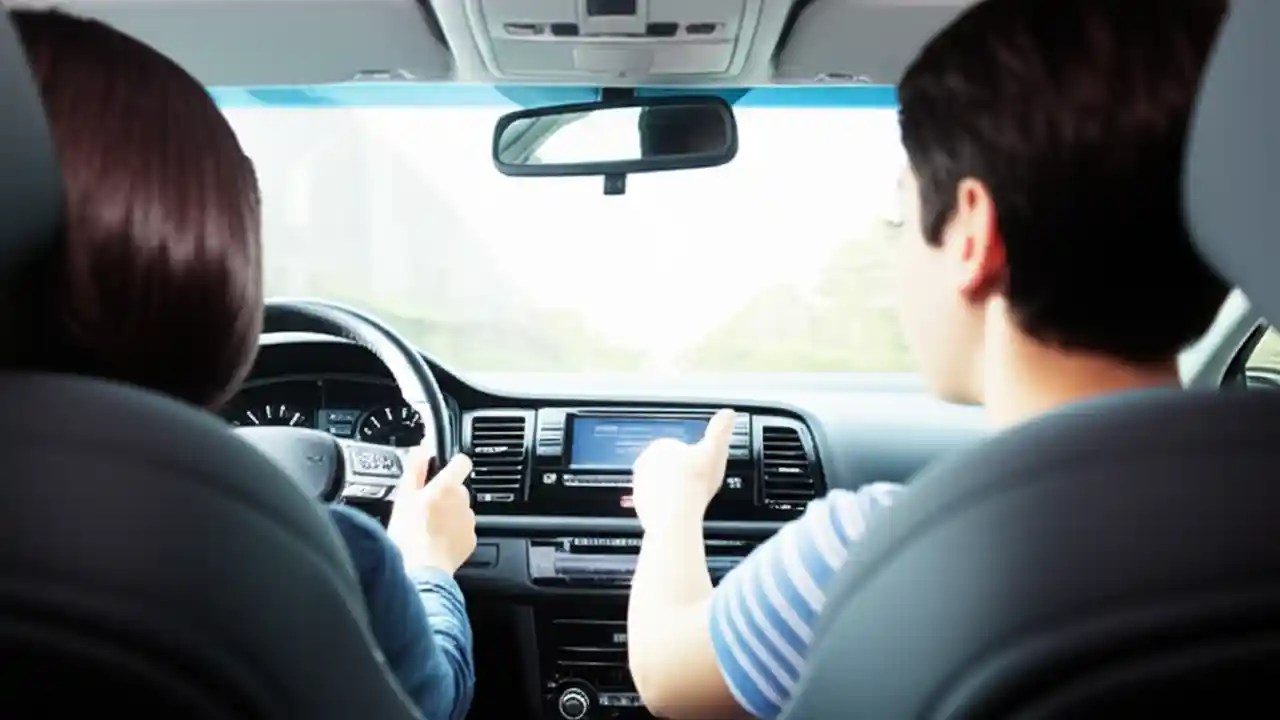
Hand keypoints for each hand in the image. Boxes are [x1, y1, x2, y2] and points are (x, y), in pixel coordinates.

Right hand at [387, 446, 476, 574]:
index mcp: (446, 486)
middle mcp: (463, 501)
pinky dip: (453, 533)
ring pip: (460, 511)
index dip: (454, 464)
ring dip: (449, 515)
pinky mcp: (470, 540)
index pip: (462, 463)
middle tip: (426, 507)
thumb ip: (415, 470)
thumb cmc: (408, 534)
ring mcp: (469, 521)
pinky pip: (463, 531)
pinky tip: (436, 541)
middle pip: (458, 489)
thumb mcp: (404, 496)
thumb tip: (421, 450)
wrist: (421, 569)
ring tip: (429, 527)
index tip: (445, 469)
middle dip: (446, 495)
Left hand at [630, 409, 734, 531]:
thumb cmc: (695, 481)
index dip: (692, 459)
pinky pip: (653, 500)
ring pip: (659, 482)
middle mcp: (645, 461)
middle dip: (679, 473)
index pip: (677, 448)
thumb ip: (721, 430)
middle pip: (667, 465)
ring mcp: (640, 482)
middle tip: (695, 485)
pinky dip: (663, 504)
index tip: (700, 469)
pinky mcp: (638, 501)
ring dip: (671, 489)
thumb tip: (729, 412)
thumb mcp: (714, 450)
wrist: (675, 514)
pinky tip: (676, 509)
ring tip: (687, 499)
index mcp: (661, 446)